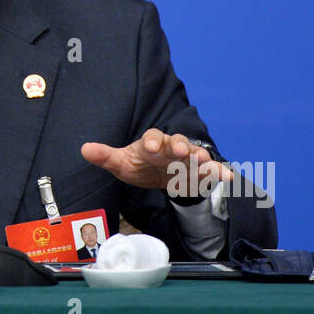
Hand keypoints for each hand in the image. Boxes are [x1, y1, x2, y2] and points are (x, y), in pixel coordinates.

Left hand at [81, 129, 233, 198]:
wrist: (157, 174)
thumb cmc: (139, 165)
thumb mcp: (121, 163)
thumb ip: (106, 157)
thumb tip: (85, 149)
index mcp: (151, 143)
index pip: (151, 136)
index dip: (151, 140)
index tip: (149, 146)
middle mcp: (170, 147)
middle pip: (176, 142)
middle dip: (178, 145)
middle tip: (180, 151)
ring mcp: (186, 158)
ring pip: (195, 154)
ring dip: (201, 157)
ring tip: (207, 162)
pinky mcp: (198, 172)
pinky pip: (210, 171)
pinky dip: (219, 172)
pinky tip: (229, 177)